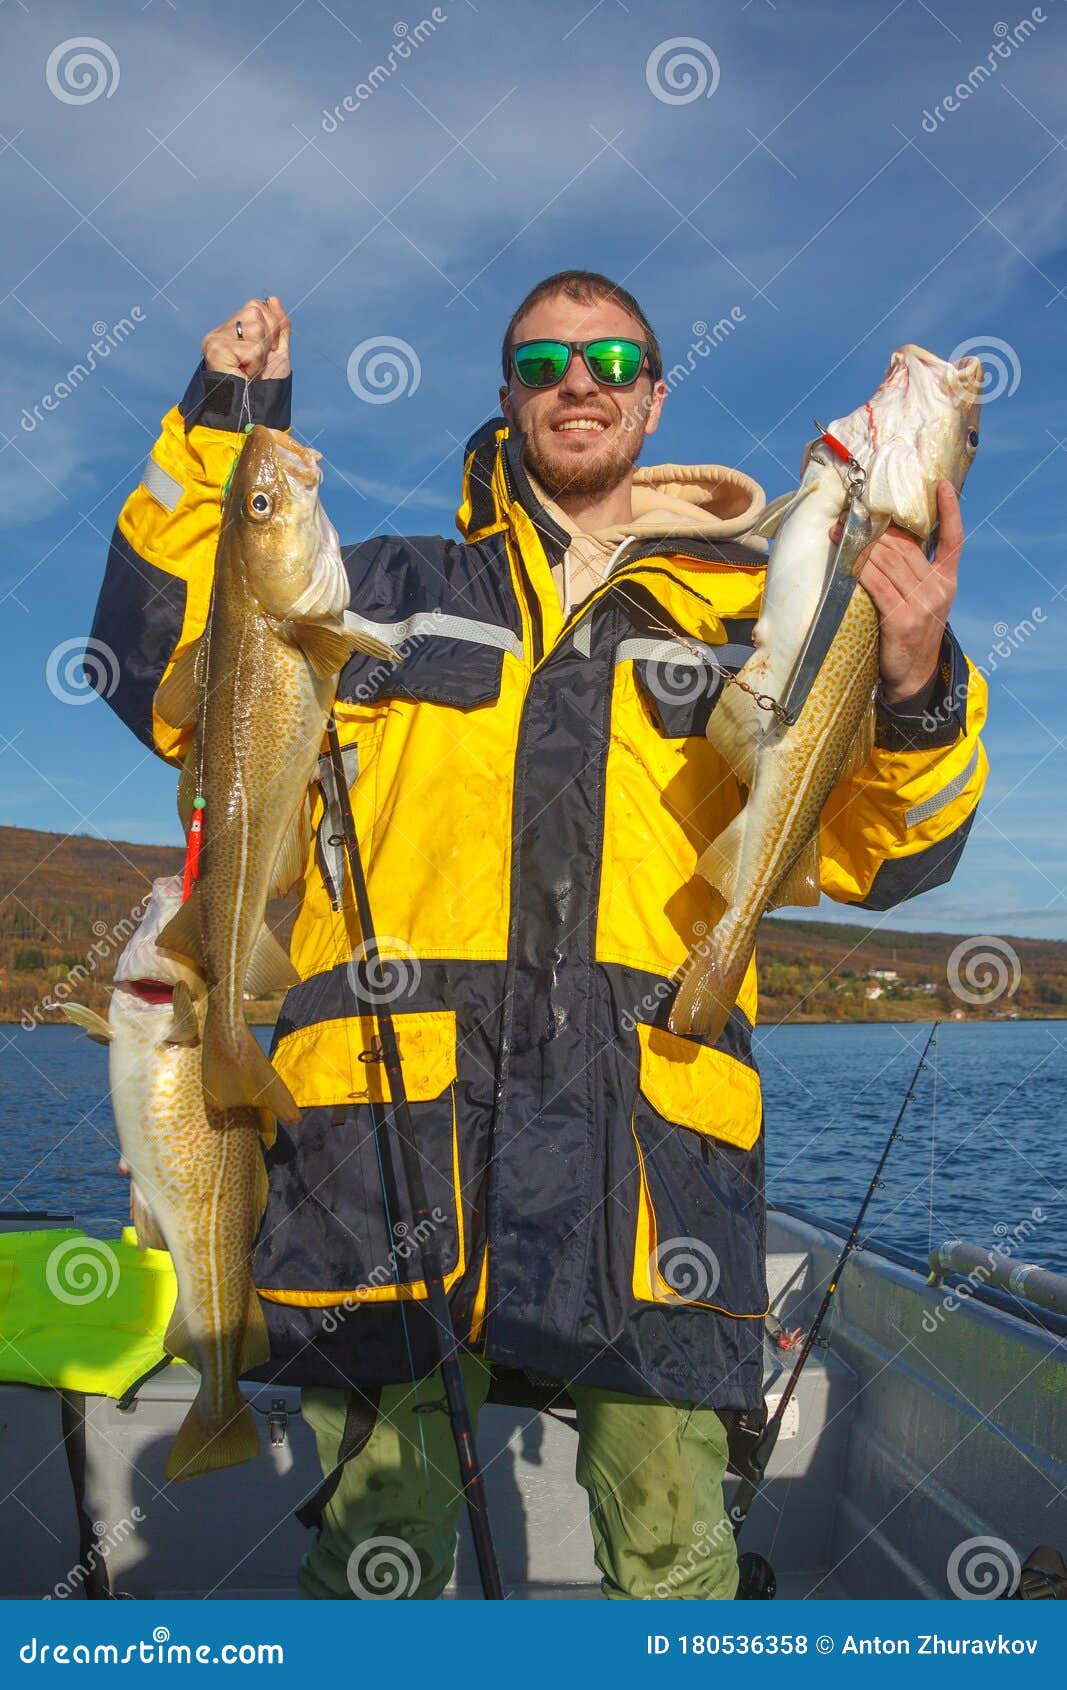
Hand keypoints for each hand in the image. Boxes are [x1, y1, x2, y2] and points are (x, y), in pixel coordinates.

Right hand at [201, 295, 290, 381]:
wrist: (253, 411)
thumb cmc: (264, 384)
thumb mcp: (277, 351)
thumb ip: (278, 326)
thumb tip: (273, 298)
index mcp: (233, 329)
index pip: (256, 306)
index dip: (271, 328)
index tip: (268, 351)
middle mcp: (221, 331)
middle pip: (255, 312)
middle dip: (266, 340)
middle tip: (258, 363)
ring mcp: (216, 339)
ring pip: (254, 327)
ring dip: (261, 353)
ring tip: (251, 369)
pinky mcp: (216, 349)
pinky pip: (251, 347)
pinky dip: (255, 364)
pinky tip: (245, 374)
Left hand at [834, 480, 961, 704]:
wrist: (911, 676)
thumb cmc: (909, 634)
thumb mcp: (920, 601)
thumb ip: (910, 574)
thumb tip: (880, 543)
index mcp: (946, 581)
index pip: (953, 540)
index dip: (950, 511)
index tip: (942, 485)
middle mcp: (938, 589)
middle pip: (904, 547)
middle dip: (874, 530)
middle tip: (848, 518)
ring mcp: (922, 603)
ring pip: (888, 562)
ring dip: (859, 546)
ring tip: (838, 534)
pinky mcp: (903, 618)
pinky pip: (876, 584)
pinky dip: (858, 568)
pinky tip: (844, 559)